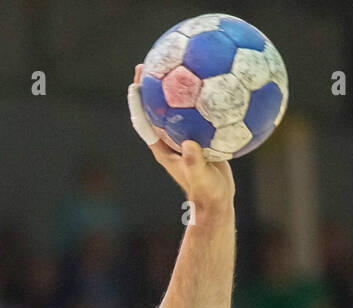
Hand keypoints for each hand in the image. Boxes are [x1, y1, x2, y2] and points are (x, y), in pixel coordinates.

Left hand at [128, 64, 234, 213]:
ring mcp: (184, 138)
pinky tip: (217, 81)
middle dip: (154, 86)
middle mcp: (171, 140)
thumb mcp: (200, 176)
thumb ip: (193, 161)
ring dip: (179, 87)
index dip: (138, 101)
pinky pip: (200, 112)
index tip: (136, 81)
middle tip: (154, 61)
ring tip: (183, 62)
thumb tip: (189, 145)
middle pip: (158, 108)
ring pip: (178, 108)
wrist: (216, 200)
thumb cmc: (205, 192)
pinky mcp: (199, 138)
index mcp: (163, 148)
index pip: (145, 121)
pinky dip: (204, 98)